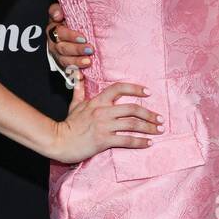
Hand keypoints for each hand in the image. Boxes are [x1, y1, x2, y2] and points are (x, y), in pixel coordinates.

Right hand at [47, 1, 93, 72]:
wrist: (74, 30)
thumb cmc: (69, 19)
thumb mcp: (64, 11)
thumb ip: (57, 10)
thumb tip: (57, 14)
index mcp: (54, 30)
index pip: (59, 32)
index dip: (70, 36)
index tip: (83, 37)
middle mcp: (54, 44)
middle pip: (63, 48)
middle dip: (77, 49)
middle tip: (90, 50)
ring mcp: (59, 56)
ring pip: (65, 61)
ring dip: (76, 62)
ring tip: (88, 62)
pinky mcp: (66, 64)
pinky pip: (68, 71)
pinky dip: (74, 75)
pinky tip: (81, 77)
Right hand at [48, 80, 163, 163]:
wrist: (57, 141)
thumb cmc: (68, 124)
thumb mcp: (74, 104)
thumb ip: (80, 90)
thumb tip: (78, 75)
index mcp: (97, 101)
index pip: (119, 88)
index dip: (135, 88)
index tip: (148, 92)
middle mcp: (103, 112)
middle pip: (132, 109)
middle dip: (150, 114)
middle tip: (161, 119)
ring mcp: (104, 126)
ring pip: (133, 124)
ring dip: (149, 128)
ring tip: (159, 130)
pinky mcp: (103, 140)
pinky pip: (126, 140)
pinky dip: (140, 142)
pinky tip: (149, 143)